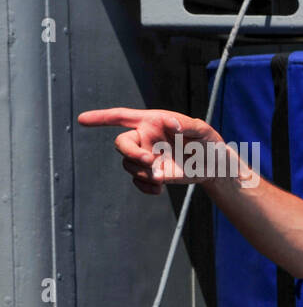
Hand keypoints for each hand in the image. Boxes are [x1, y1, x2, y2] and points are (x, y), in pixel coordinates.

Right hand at [77, 108, 230, 194]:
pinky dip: (144, 187)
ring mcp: (147, 157)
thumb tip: (169, 122)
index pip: (121, 117)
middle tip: (151, 161)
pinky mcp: (152, 174)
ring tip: (162, 177)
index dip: (101, 118)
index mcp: (153, 122)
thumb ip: (188, 124)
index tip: (82, 119)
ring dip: (142, 172)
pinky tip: (158, 190)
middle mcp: (146, 138)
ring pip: (128, 164)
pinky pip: (137, 181)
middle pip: (121, 143)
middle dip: (131, 153)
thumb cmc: (210, 143)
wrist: (215, 167)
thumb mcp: (204, 131)